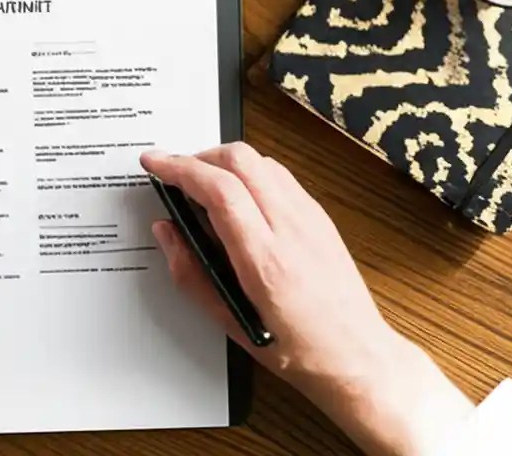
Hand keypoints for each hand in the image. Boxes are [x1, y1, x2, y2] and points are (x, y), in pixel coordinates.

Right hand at [142, 144, 471, 455]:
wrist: (356, 355)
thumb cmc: (300, 348)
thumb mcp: (231, 322)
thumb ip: (191, 274)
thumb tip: (168, 234)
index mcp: (265, 259)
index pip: (219, 190)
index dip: (180, 168)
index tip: (155, 163)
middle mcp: (291, 229)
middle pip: (240, 159)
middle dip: (198, 157)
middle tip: (174, 171)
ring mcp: (310, 218)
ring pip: (260, 160)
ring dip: (224, 162)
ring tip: (203, 183)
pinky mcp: (320, 216)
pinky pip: (280, 175)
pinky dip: (249, 172)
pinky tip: (238, 195)